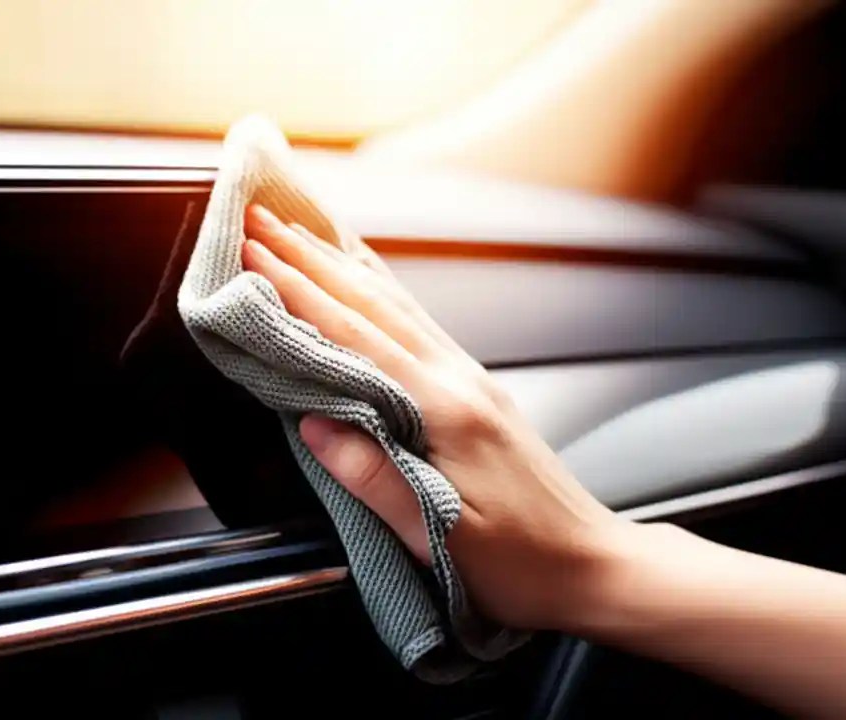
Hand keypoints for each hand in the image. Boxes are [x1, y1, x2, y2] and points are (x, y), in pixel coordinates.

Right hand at [242, 204, 635, 630]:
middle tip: (259, 218)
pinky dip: (378, 288)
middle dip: (309, 257)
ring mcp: (468, 379)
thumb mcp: (440, 538)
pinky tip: (363, 276)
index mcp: (445, 409)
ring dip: (340, 263)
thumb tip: (313, 426)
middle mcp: (458, 379)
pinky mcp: (473, 391)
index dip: (299, 292)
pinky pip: (414, 322)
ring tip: (298, 229)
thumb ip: (375, 479)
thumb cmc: (520, 561)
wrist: (591, 563)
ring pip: (395, 303)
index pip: (356, 337)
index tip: (254, 255)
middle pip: (372, 303)